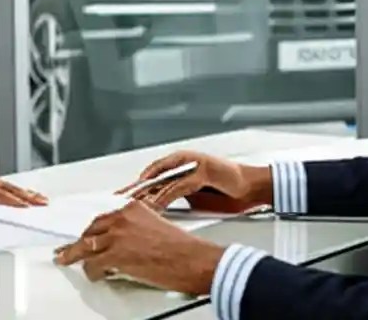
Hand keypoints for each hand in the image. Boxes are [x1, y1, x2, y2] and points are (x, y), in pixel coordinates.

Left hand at [0, 169, 47, 212]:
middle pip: (13, 189)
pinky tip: (32, 196)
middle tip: (43, 203)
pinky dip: (24, 192)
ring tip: (44, 200)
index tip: (25, 206)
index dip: (13, 200)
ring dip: (30, 194)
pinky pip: (12, 188)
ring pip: (15, 188)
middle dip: (29, 196)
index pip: (0, 193)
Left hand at [53, 201, 223, 294]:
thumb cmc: (182, 248)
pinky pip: (93, 264)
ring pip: (85, 246)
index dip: (92, 229)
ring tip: (66, 258)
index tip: (86, 233)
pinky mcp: (116, 255)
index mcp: (132, 209)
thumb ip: (136, 229)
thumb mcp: (156, 226)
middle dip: (79, 240)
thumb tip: (126, 241)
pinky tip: (93, 274)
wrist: (192, 259)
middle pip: (91, 230)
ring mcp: (117, 236)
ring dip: (74, 254)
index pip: (103, 218)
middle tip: (70, 247)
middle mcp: (121, 219)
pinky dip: (91, 271)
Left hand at [118, 150, 270, 212]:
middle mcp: (182, 160)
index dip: (134, 188)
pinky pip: (179, 185)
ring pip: (162, 179)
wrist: (250, 187)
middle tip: (117, 201)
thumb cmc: (224, 192)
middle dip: (133, 190)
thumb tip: (154, 207)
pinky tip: (156, 205)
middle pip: (151, 176)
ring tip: (132, 206)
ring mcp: (192, 163)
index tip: (119, 199)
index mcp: (178, 164)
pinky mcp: (202, 170)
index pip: (150, 176)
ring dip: (146, 194)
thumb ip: (173, 195)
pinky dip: (166, 196)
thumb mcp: (193, 196)